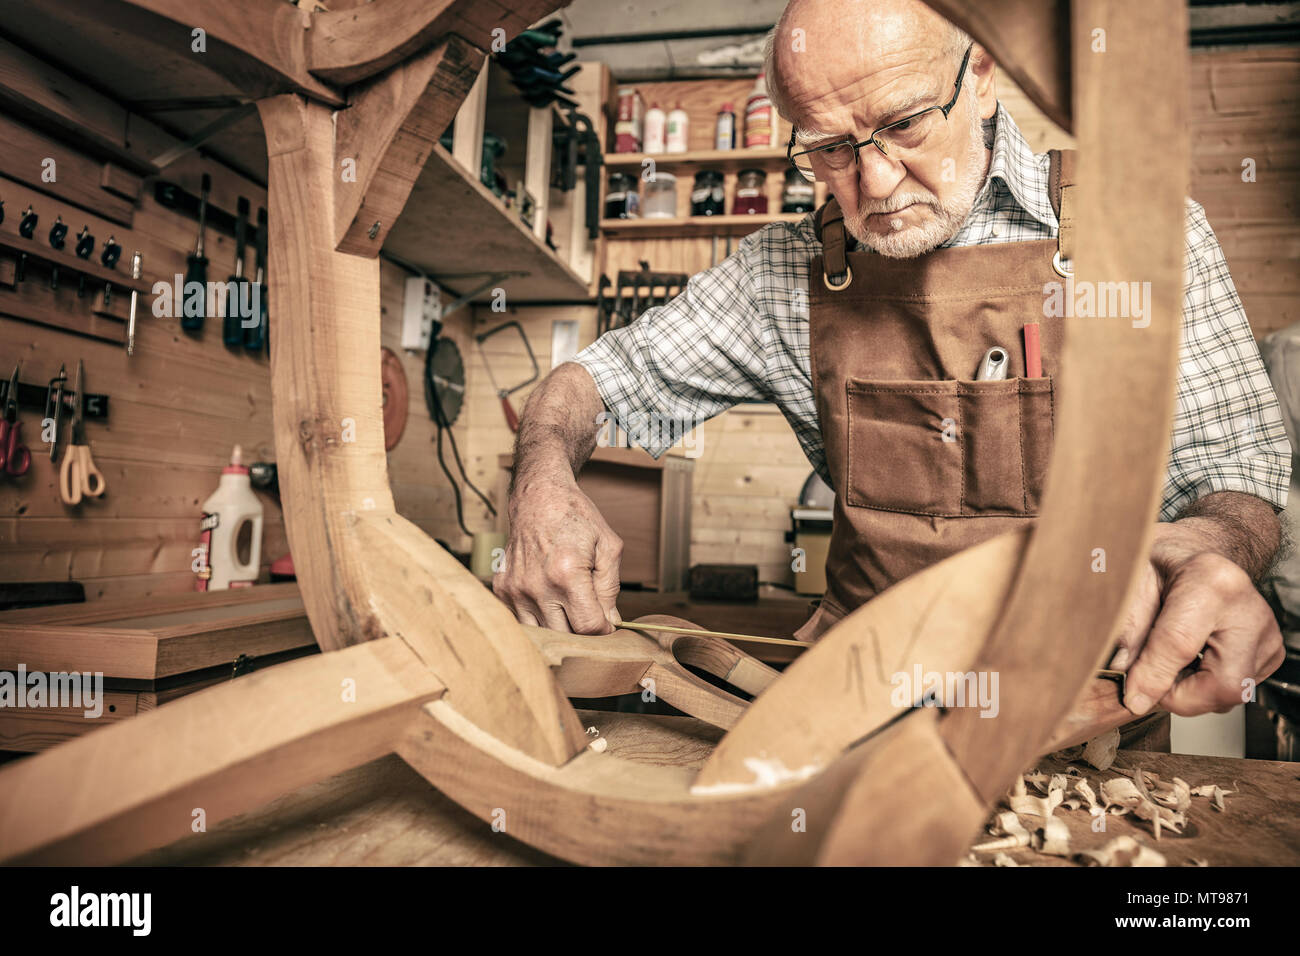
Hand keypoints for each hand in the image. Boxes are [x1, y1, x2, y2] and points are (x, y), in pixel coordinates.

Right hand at [493, 474, 622, 633]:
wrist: (539, 499)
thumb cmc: (575, 518)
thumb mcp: (608, 547)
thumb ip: (610, 588)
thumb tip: (610, 621)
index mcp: (566, 574)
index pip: (588, 627)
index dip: (603, 629)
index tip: (606, 622)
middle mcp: (537, 586)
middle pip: (565, 635)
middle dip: (582, 629)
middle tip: (589, 610)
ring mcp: (516, 590)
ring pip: (542, 634)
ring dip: (559, 626)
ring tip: (568, 605)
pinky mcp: (503, 590)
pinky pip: (523, 620)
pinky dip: (539, 615)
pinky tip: (548, 597)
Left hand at [1109, 519, 1284, 716]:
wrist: (1197, 554)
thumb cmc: (1162, 563)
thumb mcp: (1131, 580)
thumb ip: (1126, 623)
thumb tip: (1122, 669)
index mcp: (1212, 581)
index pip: (1181, 643)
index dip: (1153, 677)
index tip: (1133, 698)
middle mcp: (1249, 609)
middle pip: (1223, 683)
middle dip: (1180, 696)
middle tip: (1149, 680)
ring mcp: (1267, 633)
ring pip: (1231, 694)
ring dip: (1190, 691)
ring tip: (1168, 662)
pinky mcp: (1271, 652)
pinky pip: (1237, 689)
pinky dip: (1206, 686)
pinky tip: (1191, 660)